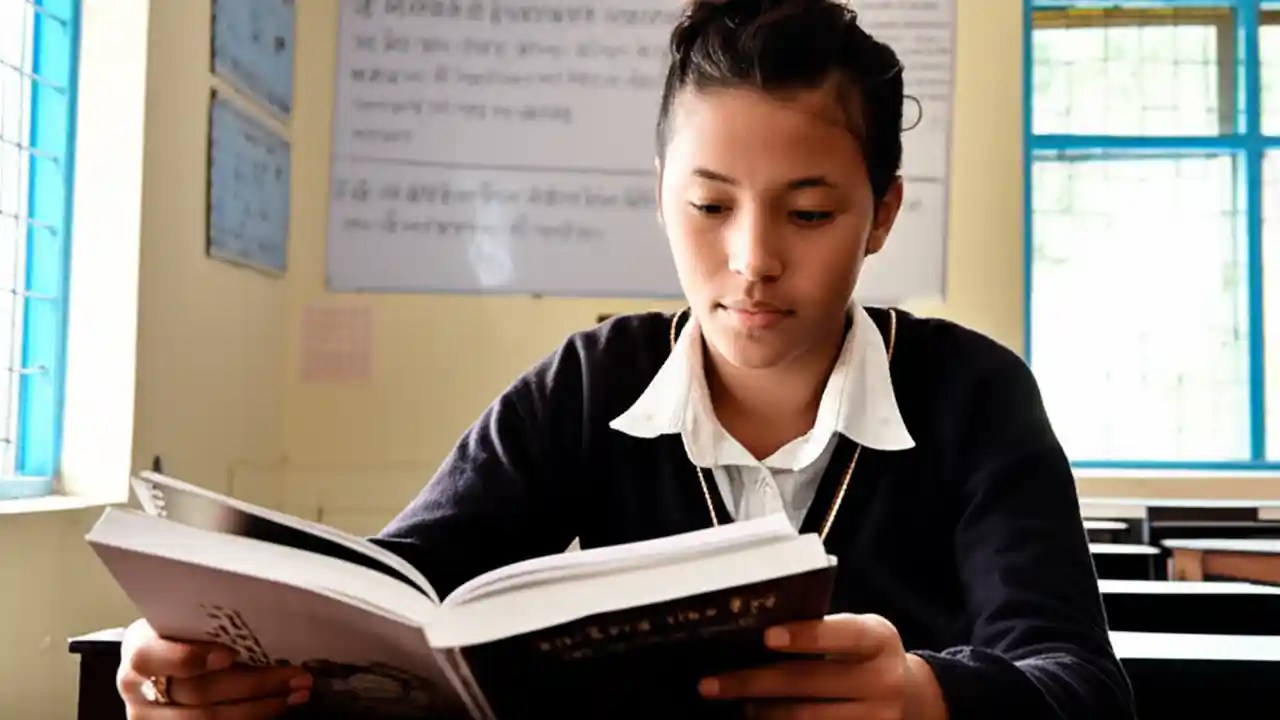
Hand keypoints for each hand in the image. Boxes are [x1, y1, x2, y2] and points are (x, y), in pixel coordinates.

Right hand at [117, 619, 312, 718]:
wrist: (157, 671)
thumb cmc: (180, 638)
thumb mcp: (183, 625)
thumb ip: (209, 627)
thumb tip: (267, 617)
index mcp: (140, 649)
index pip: (151, 656)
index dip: (189, 658)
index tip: (230, 655)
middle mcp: (138, 689)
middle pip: (197, 692)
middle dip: (254, 685)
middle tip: (296, 675)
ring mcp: (150, 718)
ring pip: (208, 719)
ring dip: (261, 708)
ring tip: (297, 694)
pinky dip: (251, 719)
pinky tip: (278, 708)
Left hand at [697, 613, 946, 719]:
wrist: (911, 699)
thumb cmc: (866, 657)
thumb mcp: (860, 635)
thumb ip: (823, 633)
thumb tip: (755, 637)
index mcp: (879, 639)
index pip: (841, 635)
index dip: (804, 636)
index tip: (766, 637)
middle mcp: (883, 680)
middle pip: (810, 682)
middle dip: (754, 683)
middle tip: (710, 684)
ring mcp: (878, 719)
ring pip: (806, 719)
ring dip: (762, 713)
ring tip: (735, 704)